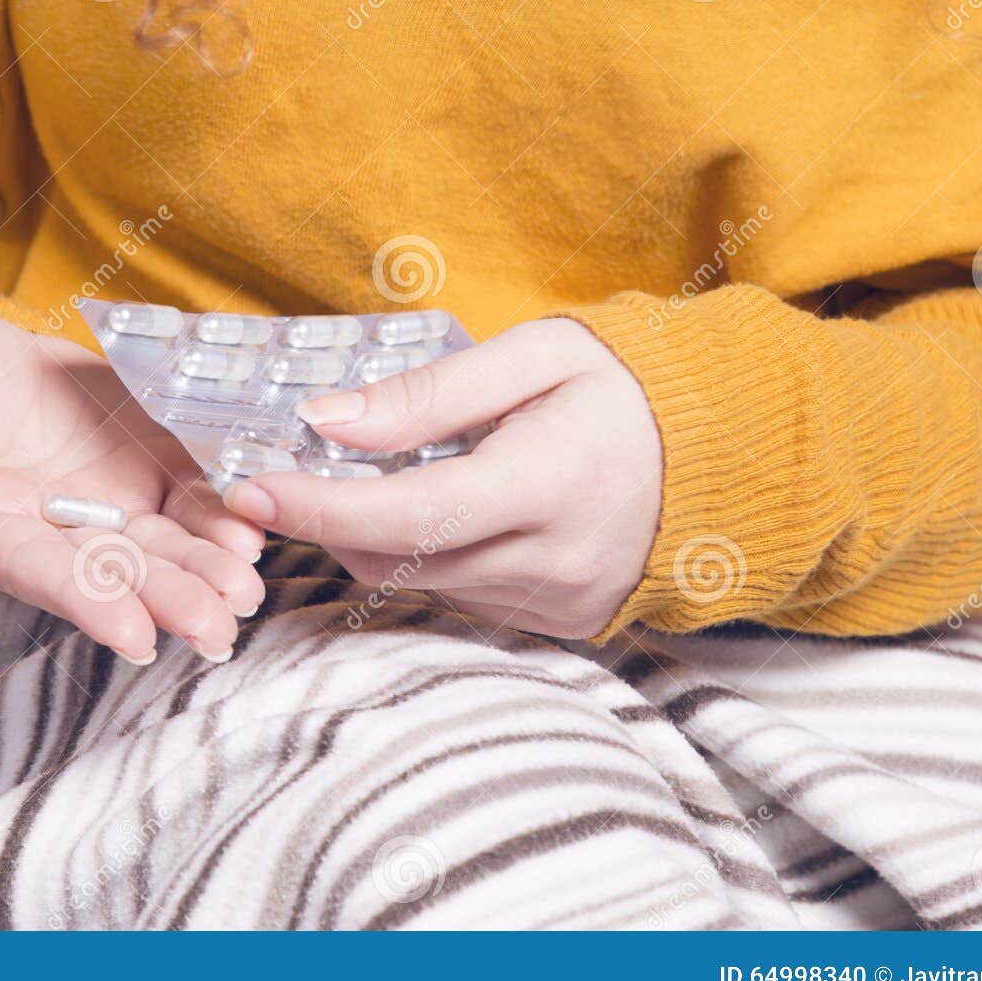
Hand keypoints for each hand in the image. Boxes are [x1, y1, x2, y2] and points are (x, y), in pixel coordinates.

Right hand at [0, 311, 265, 664]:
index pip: (36, 570)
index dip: (84, 600)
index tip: (133, 634)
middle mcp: (49, 530)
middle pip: (114, 572)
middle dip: (167, 598)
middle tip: (218, 625)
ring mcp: (100, 502)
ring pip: (160, 545)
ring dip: (205, 569)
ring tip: (248, 588)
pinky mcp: (138, 465)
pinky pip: (186, 492)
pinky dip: (219, 510)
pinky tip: (255, 527)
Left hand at [220, 318, 661, 638]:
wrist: (729, 455)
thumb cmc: (630, 388)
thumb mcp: (537, 358)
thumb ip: (429, 395)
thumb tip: (327, 423)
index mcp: (552, 482)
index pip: (408, 515)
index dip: (320, 508)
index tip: (252, 489)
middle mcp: (554, 559)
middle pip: (399, 560)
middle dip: (330, 522)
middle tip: (290, 476)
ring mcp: (557, 602)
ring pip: (420, 585)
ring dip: (371, 540)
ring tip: (362, 484)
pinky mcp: (557, 622)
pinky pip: (458, 598)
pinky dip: (422, 559)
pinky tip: (430, 513)